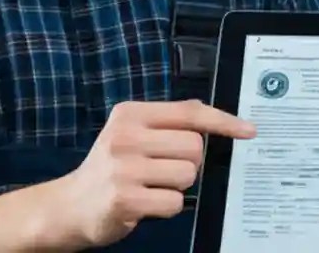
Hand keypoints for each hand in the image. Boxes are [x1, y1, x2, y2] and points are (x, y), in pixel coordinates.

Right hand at [51, 100, 255, 248]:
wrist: (70, 205)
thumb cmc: (111, 168)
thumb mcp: (131, 134)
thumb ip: (167, 123)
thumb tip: (213, 119)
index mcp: (129, 114)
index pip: (188, 112)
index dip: (222, 121)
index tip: (248, 131)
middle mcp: (125, 136)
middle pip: (194, 147)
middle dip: (188, 163)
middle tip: (162, 170)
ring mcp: (123, 168)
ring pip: (187, 175)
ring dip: (176, 187)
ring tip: (150, 187)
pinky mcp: (124, 198)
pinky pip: (174, 203)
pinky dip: (166, 207)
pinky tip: (144, 204)